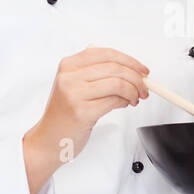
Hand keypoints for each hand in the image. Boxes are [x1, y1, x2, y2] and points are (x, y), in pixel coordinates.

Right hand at [23, 46, 149, 193]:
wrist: (49, 139)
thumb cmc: (64, 113)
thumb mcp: (74, 86)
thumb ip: (98, 74)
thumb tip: (132, 71)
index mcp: (69, 65)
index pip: (106, 54)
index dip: (129, 60)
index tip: (142, 70)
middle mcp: (69, 77)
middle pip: (115, 68)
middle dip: (136, 77)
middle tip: (144, 87)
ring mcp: (75, 94)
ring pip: (118, 83)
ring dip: (133, 91)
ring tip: (135, 98)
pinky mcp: (83, 112)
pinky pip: (115, 101)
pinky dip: (126, 102)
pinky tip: (125, 104)